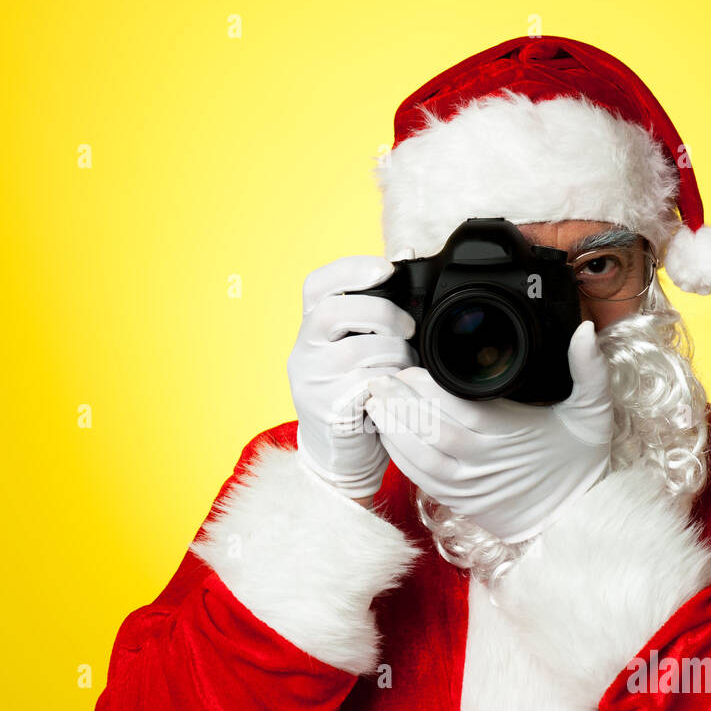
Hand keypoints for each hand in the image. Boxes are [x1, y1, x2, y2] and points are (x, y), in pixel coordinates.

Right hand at [287, 256, 418, 498]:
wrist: (341, 455)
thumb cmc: (357, 395)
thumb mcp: (361, 348)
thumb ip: (376, 309)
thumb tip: (404, 255)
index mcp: (311, 329)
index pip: (317, 285)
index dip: (350, 270)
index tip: (385, 269)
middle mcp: (303, 351)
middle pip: (339, 310)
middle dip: (384, 315)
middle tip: (407, 329)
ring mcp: (311, 380)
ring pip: (361, 350)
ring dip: (396, 356)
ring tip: (406, 370)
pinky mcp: (328, 408)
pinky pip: (368, 384)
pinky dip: (392, 384)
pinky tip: (398, 390)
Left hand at [363, 320, 611, 542]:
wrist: (572, 516)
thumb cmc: (578, 460)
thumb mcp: (592, 411)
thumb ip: (589, 369)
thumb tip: (586, 330)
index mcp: (511, 435)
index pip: (461, 410)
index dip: (430, 390)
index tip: (412, 368)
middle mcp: (484, 462)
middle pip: (432, 431)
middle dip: (401, 403)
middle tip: (379, 378)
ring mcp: (468, 485)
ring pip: (420, 456)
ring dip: (393, 428)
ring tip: (374, 401)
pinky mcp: (457, 500)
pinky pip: (419, 478)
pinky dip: (399, 455)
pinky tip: (385, 433)